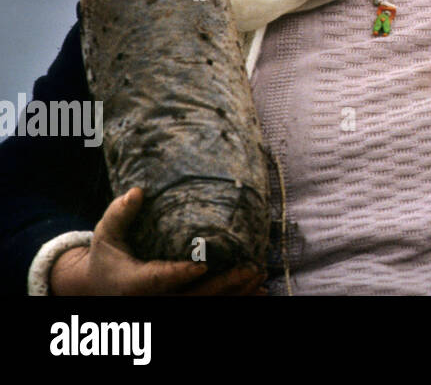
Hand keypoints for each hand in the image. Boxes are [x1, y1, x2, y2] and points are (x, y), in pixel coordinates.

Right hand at [49, 187, 266, 295]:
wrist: (102, 284)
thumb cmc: (109, 254)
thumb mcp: (107, 234)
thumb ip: (120, 215)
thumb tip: (137, 191)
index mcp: (133, 284)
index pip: (158, 280)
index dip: (180, 274)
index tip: (203, 264)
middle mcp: (153, 300)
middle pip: (192, 298)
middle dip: (223, 284)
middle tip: (250, 267)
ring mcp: (168, 305)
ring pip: (205, 306)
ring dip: (235, 292)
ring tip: (260, 273)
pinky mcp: (180, 305)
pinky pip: (210, 307)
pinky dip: (236, 299)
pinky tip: (259, 290)